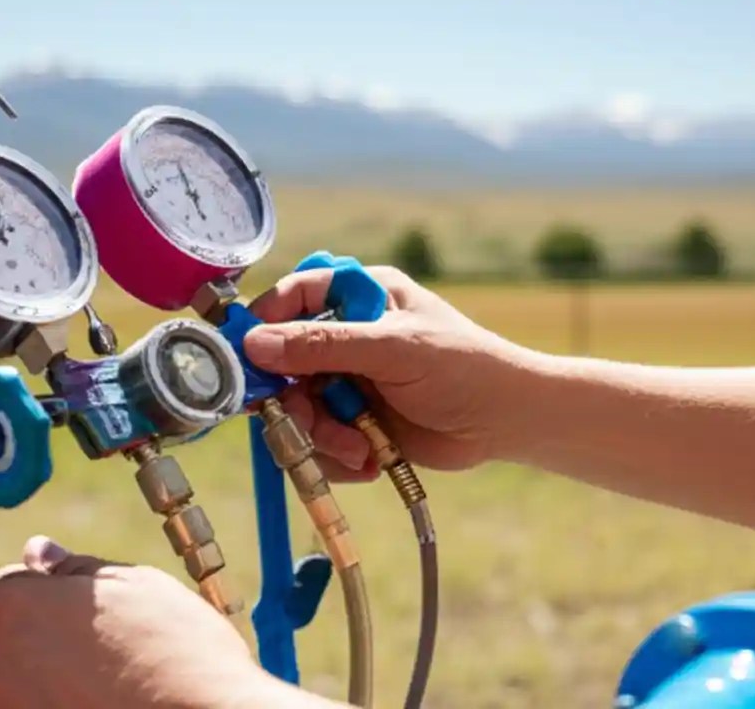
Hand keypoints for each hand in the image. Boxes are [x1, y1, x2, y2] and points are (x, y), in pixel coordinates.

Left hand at [0, 536, 300, 707]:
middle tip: (110, 655)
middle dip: (49, 642)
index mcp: (11, 603)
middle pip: (10, 639)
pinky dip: (57, 707)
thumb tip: (38, 550)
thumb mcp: (136, 586)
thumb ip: (75, 568)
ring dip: (50, 682)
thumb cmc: (176, 654)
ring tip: (110, 688)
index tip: (98, 619)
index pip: (13, 587)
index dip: (57, 597)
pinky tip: (102, 706)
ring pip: (18, 684)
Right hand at [244, 266, 532, 478]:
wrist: (507, 422)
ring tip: (359, 449)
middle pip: (285, 365)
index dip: (265, 323)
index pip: (294, 297)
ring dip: (323, 437)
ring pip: (299, 410)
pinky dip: (339, 457)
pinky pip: (320, 442)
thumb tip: (256, 344)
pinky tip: (371, 458)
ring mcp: (349, 381)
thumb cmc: (462, 367)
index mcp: (358, 296)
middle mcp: (347, 336)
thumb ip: (323, 346)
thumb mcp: (392, 349)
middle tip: (304, 424)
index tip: (247, 355)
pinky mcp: (356, 422)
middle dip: (297, 402)